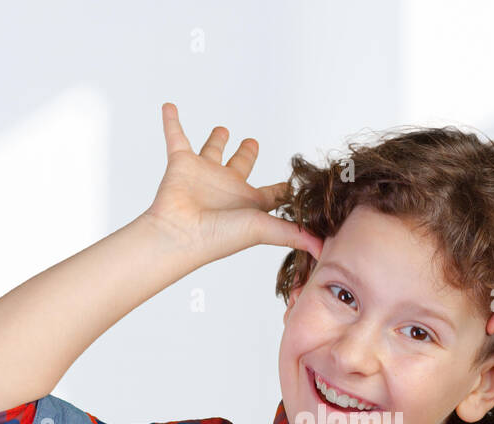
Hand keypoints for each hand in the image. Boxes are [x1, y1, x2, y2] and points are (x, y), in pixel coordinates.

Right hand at [142, 102, 323, 263]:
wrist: (181, 234)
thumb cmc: (220, 236)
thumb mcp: (265, 230)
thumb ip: (294, 234)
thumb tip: (324, 248)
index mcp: (250, 203)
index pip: (274, 193)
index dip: (286, 189)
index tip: (297, 182)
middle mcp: (228, 188)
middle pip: (241, 165)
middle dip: (247, 153)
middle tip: (253, 142)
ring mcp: (204, 174)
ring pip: (212, 150)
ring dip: (216, 139)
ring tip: (223, 129)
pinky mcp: (181, 163)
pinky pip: (175, 137)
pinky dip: (171, 122)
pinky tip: (170, 106)